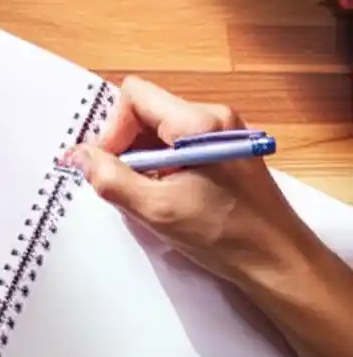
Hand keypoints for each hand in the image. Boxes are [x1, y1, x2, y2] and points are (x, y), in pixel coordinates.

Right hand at [66, 76, 325, 288]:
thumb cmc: (223, 235)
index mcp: (199, 124)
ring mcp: (225, 132)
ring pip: (161, 129)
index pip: (135, 96)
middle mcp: (214, 117)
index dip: (112, 128)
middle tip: (122, 184)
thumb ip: (109, 178)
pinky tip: (167, 195)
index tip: (108, 165)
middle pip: (147, 110)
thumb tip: (77, 155)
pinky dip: (162, 164)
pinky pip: (180, 143)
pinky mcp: (228, 149)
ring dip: (143, 158)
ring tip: (147, 194)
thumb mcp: (156, 210)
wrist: (278, 261)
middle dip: (125, 145)